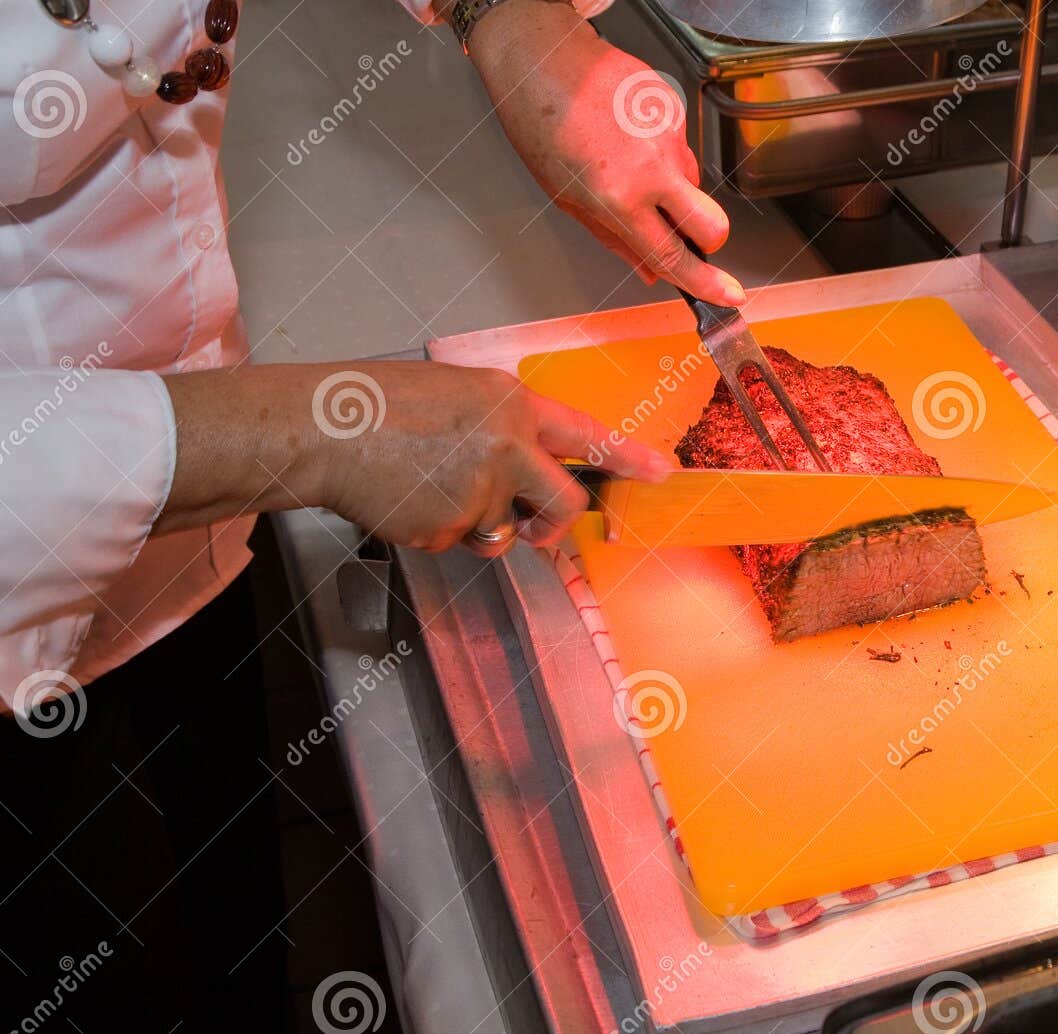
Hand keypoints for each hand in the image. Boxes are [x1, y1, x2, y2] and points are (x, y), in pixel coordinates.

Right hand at [158, 361, 671, 555]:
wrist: (325, 428)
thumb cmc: (378, 406)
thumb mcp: (456, 396)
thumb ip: (502, 429)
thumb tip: (527, 472)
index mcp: (510, 404)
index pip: (586, 434)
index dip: (629, 456)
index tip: (661, 473)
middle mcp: (509, 445)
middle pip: (564, 501)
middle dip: (554, 524)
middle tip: (536, 527)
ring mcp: (482, 488)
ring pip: (503, 530)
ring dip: (477, 524)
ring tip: (429, 487)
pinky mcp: (452, 525)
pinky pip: (459, 542)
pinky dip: (436, 531)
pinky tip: (406, 498)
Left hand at [467, 0, 745, 305]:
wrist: (543, 60)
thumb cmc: (542, 126)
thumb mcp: (569, 199)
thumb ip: (616, 239)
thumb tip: (650, 271)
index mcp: (619, 199)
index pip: (674, 256)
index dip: (706, 283)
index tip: (730, 295)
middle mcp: (651, 169)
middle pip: (712, 225)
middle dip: (709, 240)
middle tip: (684, 233)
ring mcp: (669, 136)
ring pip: (692, 183)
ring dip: (672, 187)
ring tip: (628, 162)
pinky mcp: (674, 109)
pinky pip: (680, 147)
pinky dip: (660, 150)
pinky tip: (628, 134)